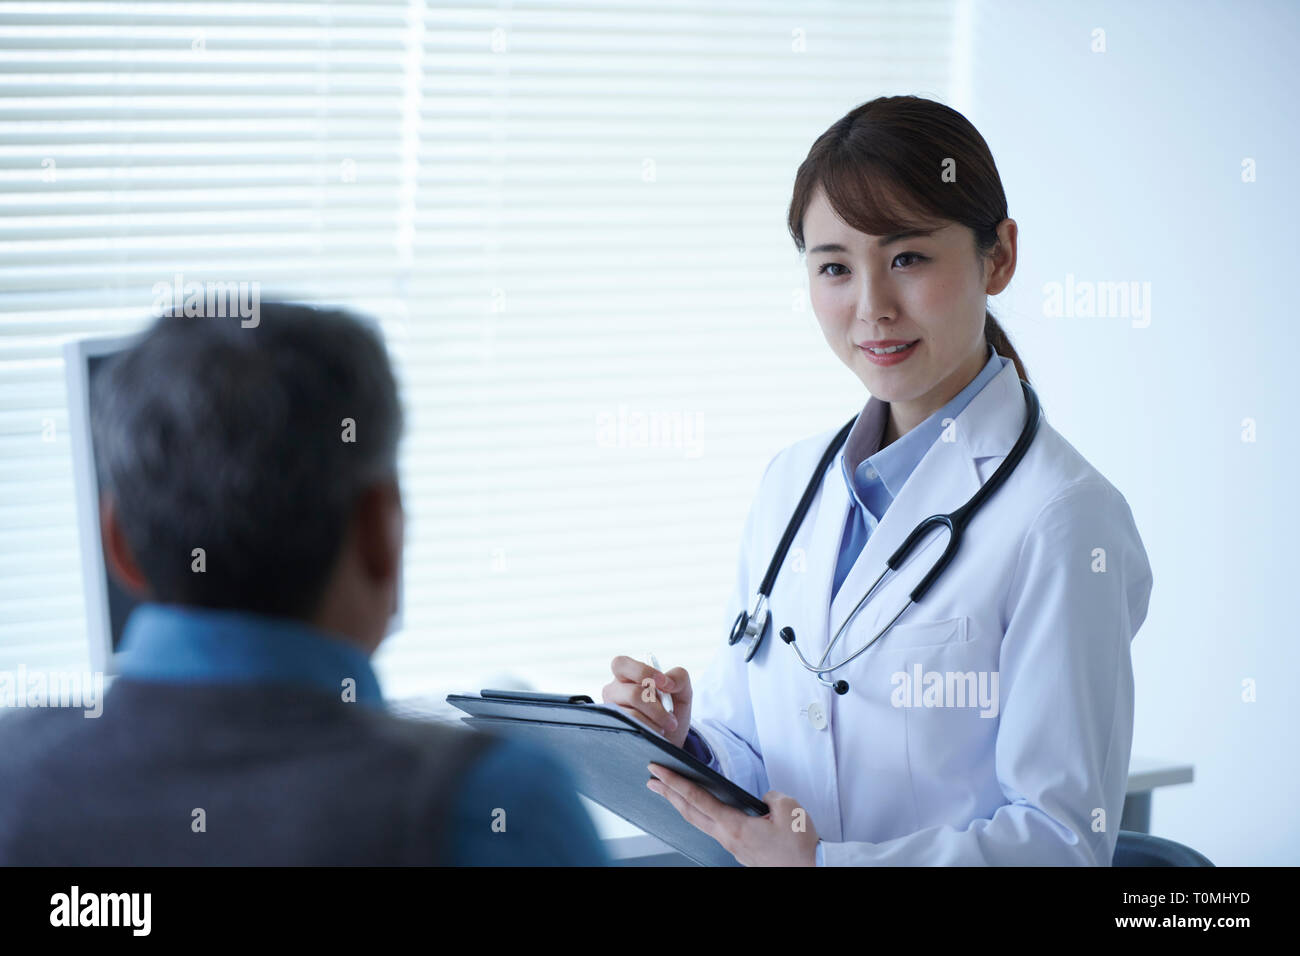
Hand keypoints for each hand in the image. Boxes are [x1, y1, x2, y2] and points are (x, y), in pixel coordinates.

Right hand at [602, 656, 691, 748]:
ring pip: (632, 715)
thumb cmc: (672, 710)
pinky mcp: (614, 729)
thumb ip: (679, 677)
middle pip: (632, 693)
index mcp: (627, 675)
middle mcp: (615, 691)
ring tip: (666, 728)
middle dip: (657, 708)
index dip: (643, 672)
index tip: (664, 684)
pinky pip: (631, 729)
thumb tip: (667, 683)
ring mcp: (612, 711)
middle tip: (671, 719)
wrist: (670, 739)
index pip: (621, 664)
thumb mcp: (682, 691)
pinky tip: (656, 734)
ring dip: (655, 722)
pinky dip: (649, 731)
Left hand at [646, 763, 819, 866]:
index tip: (658, 770)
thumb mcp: (790, 809)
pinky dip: (701, 815)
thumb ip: (771, 796)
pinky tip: (703, 811)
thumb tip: (762, 801)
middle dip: (668, 793)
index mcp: (735, 826)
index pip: (697, 799)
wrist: (811, 872)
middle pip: (690, 812)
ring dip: (682, 805)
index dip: (675, 782)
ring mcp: (733, 846)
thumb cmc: (800, 848)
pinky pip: (715, 829)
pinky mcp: (742, 850)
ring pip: (700, 822)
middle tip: (652, 779)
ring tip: (670, 792)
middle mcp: (728, 838)